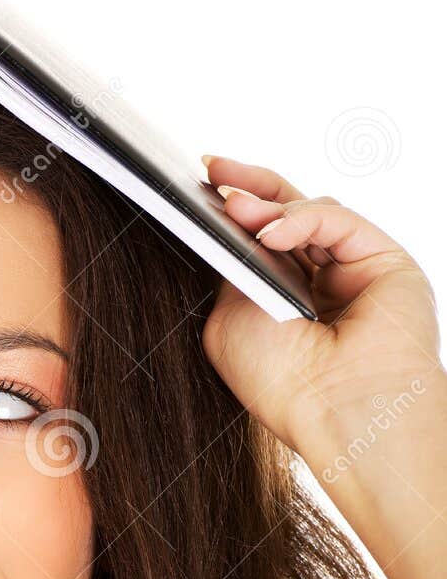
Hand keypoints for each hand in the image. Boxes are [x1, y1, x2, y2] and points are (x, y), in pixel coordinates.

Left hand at [199, 154, 441, 458]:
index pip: (256, 246)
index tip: (196, 189)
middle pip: (282, 217)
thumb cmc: (283, 384)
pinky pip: (337, 220)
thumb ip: (232, 269)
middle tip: (211, 167)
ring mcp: (352, 270)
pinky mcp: (382, 259)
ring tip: (233, 207)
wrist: (339, 410)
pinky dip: (301, 219)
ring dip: (265, 205)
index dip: (229, 216)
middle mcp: (318, 286)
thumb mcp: (231, 319)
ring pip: (309, 212)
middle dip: (245, 190)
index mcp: (282, 306)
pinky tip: (270, 233)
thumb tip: (231, 225)